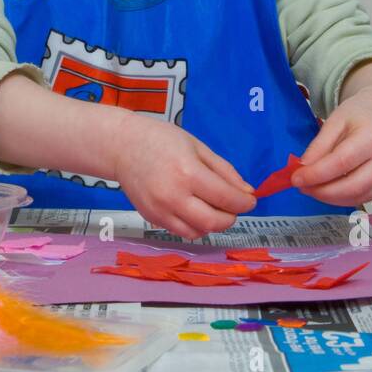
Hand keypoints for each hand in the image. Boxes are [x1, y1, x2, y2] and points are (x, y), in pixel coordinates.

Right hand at [109, 114, 256, 239]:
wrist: (121, 146)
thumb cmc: (161, 139)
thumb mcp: (197, 146)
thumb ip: (224, 171)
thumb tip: (247, 193)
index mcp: (188, 173)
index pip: (226, 198)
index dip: (245, 202)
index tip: (250, 200)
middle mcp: (173, 196)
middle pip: (214, 222)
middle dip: (231, 217)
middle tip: (233, 206)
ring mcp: (160, 210)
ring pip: (198, 232)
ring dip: (212, 224)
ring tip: (211, 206)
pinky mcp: (151, 218)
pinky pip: (181, 231)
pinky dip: (194, 225)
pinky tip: (193, 209)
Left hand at [292, 90, 371, 206]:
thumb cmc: (359, 115)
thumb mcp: (334, 121)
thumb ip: (319, 146)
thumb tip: (304, 169)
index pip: (341, 163)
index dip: (316, 175)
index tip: (296, 179)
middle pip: (353, 186)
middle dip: (322, 192)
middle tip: (303, 187)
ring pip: (358, 197)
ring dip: (330, 198)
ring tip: (313, 188)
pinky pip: (363, 198)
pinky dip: (342, 199)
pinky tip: (328, 190)